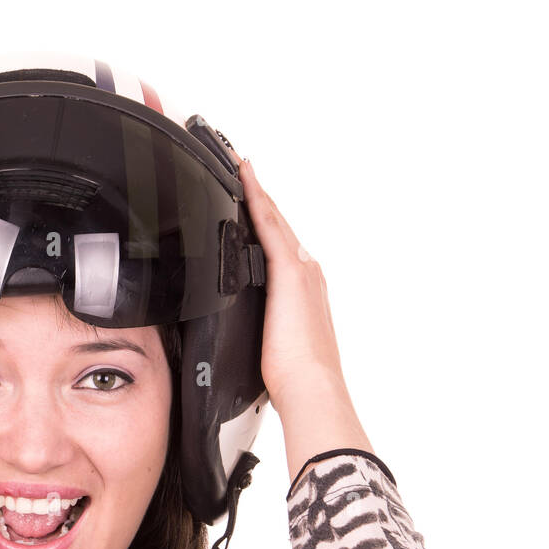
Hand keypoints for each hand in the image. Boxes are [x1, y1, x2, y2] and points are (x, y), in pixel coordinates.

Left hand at [229, 148, 349, 407]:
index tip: (249, 193)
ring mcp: (302, 269)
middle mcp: (307, 272)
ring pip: (274, 219)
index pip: (278, 244)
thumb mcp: (269, 342)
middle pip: (278, 225)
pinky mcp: (290, 272)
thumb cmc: (291, 376)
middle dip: (260, 195)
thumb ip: (259, 323)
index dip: (264, 217)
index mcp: (302, 289)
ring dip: (257, 190)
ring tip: (238, 162)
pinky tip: (244, 178)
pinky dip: (257, 198)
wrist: (311, 385)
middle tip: (239, 164)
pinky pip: (268, 226)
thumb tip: (239, 329)